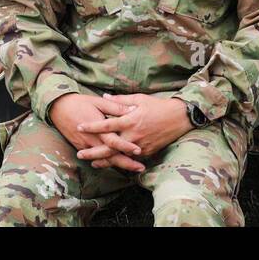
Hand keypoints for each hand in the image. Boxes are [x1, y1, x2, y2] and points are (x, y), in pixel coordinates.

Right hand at [49, 93, 144, 172]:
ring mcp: (85, 146)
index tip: (138, 150)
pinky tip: (117, 166)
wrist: (58, 108)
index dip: (126, 146)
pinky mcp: (81, 148)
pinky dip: (106, 163)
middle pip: (110, 155)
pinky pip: (96, 158)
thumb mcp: (98, 101)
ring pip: (104, 160)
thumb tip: (132, 109)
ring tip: (133, 169)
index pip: (113, 140)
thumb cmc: (80, 102)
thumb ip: (115, 106)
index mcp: (98, 127)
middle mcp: (92, 140)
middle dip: (126, 163)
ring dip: (118, 165)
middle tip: (141, 168)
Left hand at [75, 94, 191, 165]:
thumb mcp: (139, 99)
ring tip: (93, 163)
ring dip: (105, 161)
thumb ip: (120, 100)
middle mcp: (133, 134)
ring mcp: (140, 145)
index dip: (92, 126)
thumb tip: (104, 96)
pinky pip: (130, 158)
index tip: (79, 127)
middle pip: (109, 146)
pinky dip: (120, 160)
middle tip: (80, 154)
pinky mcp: (147, 152)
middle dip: (93, 152)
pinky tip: (111, 163)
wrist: (178, 118)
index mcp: (130, 119)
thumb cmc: (158, 106)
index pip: (106, 125)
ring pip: (119, 156)